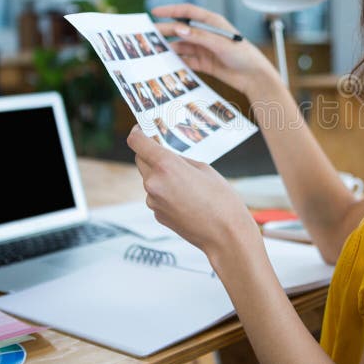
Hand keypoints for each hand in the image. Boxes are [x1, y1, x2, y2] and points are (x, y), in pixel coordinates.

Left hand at [127, 125, 258, 254]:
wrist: (225, 236)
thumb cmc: (222, 200)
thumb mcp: (204, 169)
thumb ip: (181, 160)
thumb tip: (168, 156)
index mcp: (166, 166)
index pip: (137, 141)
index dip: (138, 132)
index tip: (144, 128)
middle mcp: (153, 183)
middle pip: (140, 159)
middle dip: (151, 153)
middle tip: (169, 151)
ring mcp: (153, 201)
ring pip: (150, 179)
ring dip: (161, 174)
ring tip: (187, 181)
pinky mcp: (157, 214)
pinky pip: (156, 195)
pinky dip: (166, 191)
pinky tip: (187, 197)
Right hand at [150, 3, 279, 98]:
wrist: (254, 77)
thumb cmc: (243, 55)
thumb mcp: (220, 43)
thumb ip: (199, 36)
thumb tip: (179, 28)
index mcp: (212, 23)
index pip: (188, 12)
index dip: (171, 10)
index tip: (155, 11)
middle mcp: (206, 34)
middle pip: (182, 29)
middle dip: (166, 30)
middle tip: (148, 34)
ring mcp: (205, 48)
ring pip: (182, 46)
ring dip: (170, 48)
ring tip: (154, 51)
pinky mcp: (205, 63)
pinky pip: (187, 60)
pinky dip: (177, 61)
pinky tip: (167, 64)